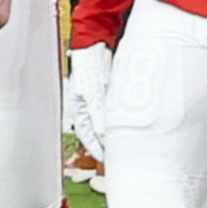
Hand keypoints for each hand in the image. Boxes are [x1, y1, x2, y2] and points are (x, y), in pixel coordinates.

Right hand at [64, 44, 114, 159]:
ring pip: (105, 124)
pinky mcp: (106, 95)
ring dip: (112, 134)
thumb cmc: (88, 68)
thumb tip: (100, 134)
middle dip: (106, 146)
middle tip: (118, 157)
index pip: (87, 136)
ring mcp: (97, 102)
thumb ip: (97, 113)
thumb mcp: (92, 92)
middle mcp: (87, 109)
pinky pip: (111, 113)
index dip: (96, 150)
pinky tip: (127, 127)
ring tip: (124, 146)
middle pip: (96, 133)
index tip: (106, 161)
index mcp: (79, 111)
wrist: (95, 47)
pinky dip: (117, 121)